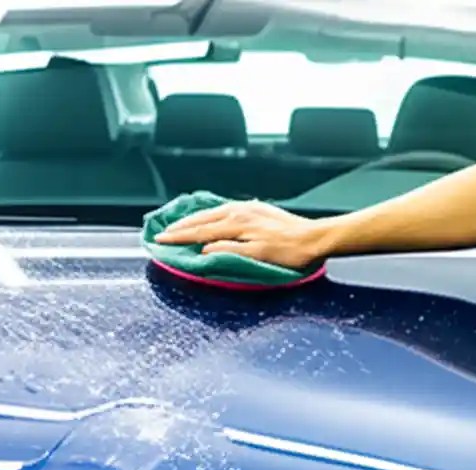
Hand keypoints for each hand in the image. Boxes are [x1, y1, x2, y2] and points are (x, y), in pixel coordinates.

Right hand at [153, 200, 328, 269]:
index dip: (179, 237)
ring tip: (179, 223)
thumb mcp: (258, 256)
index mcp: (237, 223)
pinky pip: (224, 209)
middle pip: (203, 218)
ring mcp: (248, 208)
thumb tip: (204, 250)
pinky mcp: (256, 209)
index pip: (200, 232)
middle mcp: (239, 211)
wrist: (315, 237)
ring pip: (212, 212)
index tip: (160, 239)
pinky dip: (210, 214)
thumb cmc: (289, 252)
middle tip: (161, 231)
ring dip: (193, 218)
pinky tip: (209, 216)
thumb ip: (229, 251)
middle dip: (180, 225)